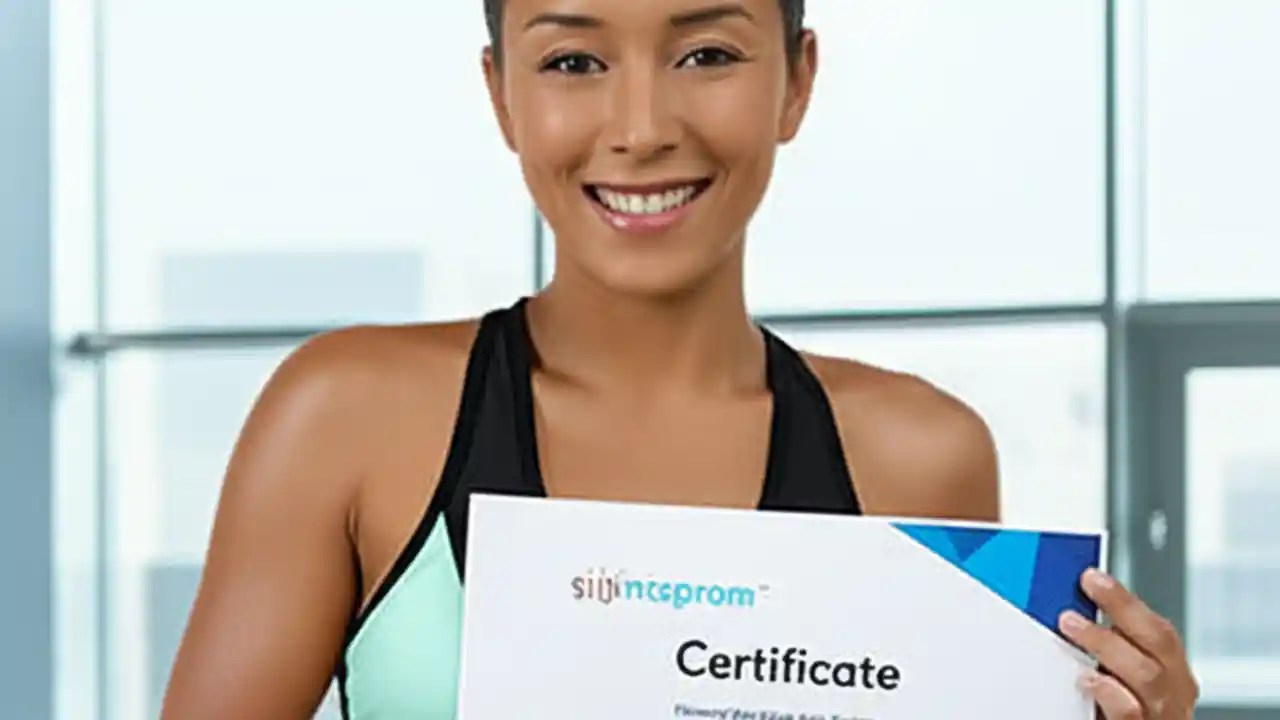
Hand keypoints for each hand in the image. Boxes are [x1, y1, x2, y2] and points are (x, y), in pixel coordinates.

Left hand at [1058, 568, 1199, 718]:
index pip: (1158, 631)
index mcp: (1173, 677)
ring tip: (1071, 626)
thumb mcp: (1121, 678)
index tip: (1092, 577)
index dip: (1126, 601)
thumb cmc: (1116, 715)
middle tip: (1082, 590)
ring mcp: (1161, 718)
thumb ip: (1109, 652)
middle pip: (1158, 645)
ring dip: (1106, 645)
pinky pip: (1131, 713)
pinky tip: (1088, 678)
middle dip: (1120, 612)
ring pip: (1146, 675)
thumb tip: (1072, 609)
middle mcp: (1174, 697)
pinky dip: (1110, 692)